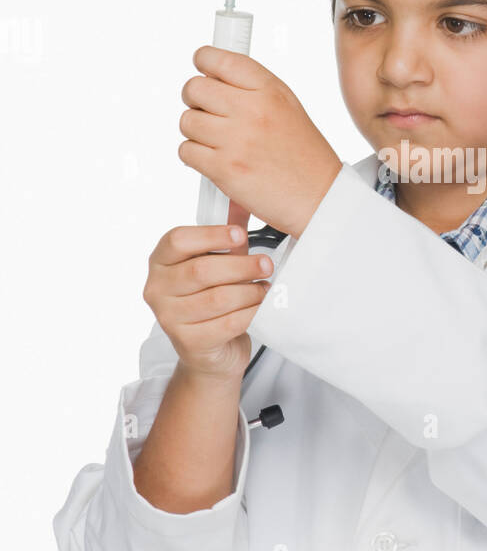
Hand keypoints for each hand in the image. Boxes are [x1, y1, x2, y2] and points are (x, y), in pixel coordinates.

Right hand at [144, 222, 271, 379]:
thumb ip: (228, 234)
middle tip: (266, 264)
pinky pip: (228, 323)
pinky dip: (251, 313)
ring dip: (250, 291)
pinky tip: (261, 307)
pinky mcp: (189, 342)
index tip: (241, 235)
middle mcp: (157, 289)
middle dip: (241, 265)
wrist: (212, 352)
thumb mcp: (218, 262)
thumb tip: (244, 197)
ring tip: (265, 287)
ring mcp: (169, 318)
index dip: (212, 235)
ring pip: (218, 298)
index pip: (177, 240)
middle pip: (202, 270)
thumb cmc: (213, 298)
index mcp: (160, 261)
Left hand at [178, 46, 342, 237]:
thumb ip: (251, 87)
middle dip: (195, 100)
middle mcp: (252, 110)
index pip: (218, 59)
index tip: (203, 71)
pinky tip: (216, 160)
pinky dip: (195, 157)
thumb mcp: (287, 106)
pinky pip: (186, 150)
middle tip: (208, 112)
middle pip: (194, 88)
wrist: (318, 198)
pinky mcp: (224, 169)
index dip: (203, 62)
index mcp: (269, 90)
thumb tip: (210, 74)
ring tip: (218, 141)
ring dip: (196, 132)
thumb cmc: (303, 155)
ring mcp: (237, 140)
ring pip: (187, 121)